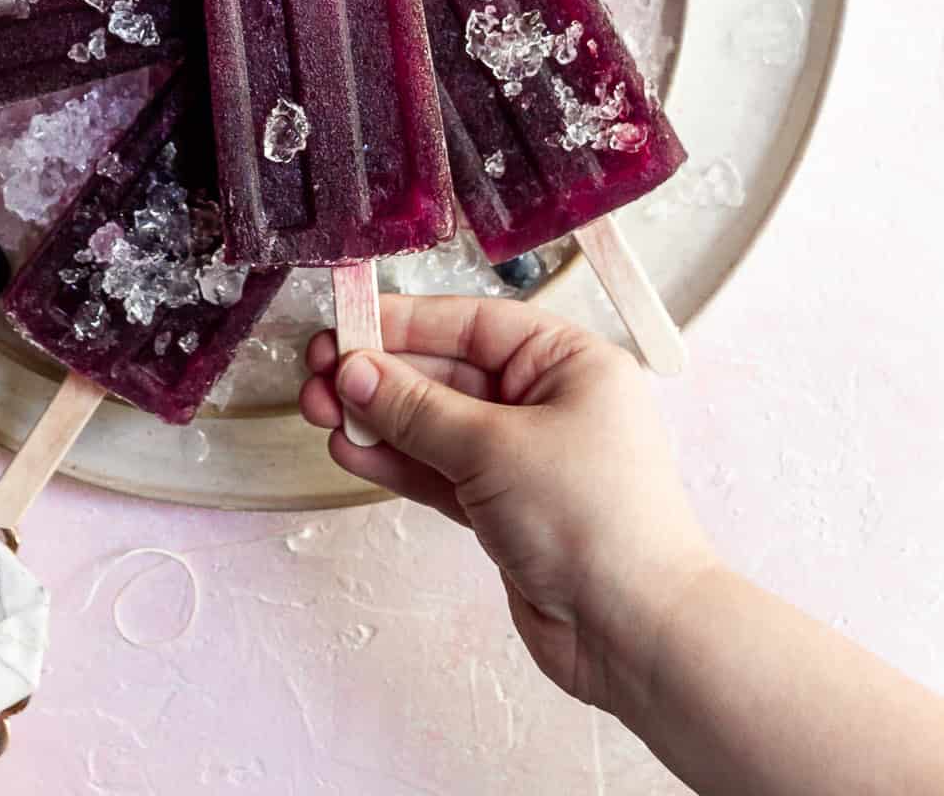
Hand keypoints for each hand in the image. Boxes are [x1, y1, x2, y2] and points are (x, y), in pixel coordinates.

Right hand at [301, 294, 714, 710]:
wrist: (637, 633)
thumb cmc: (592, 518)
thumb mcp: (495, 447)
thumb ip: (418, 408)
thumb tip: (355, 370)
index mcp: (567, 363)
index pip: (473, 323)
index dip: (406, 322)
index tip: (345, 323)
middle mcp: (546, 402)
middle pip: (447, 373)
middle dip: (381, 375)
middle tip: (318, 376)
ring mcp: (522, 458)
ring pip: (435, 425)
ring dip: (378, 419)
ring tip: (319, 412)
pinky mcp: (502, 510)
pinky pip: (438, 472)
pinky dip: (397, 463)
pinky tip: (350, 452)